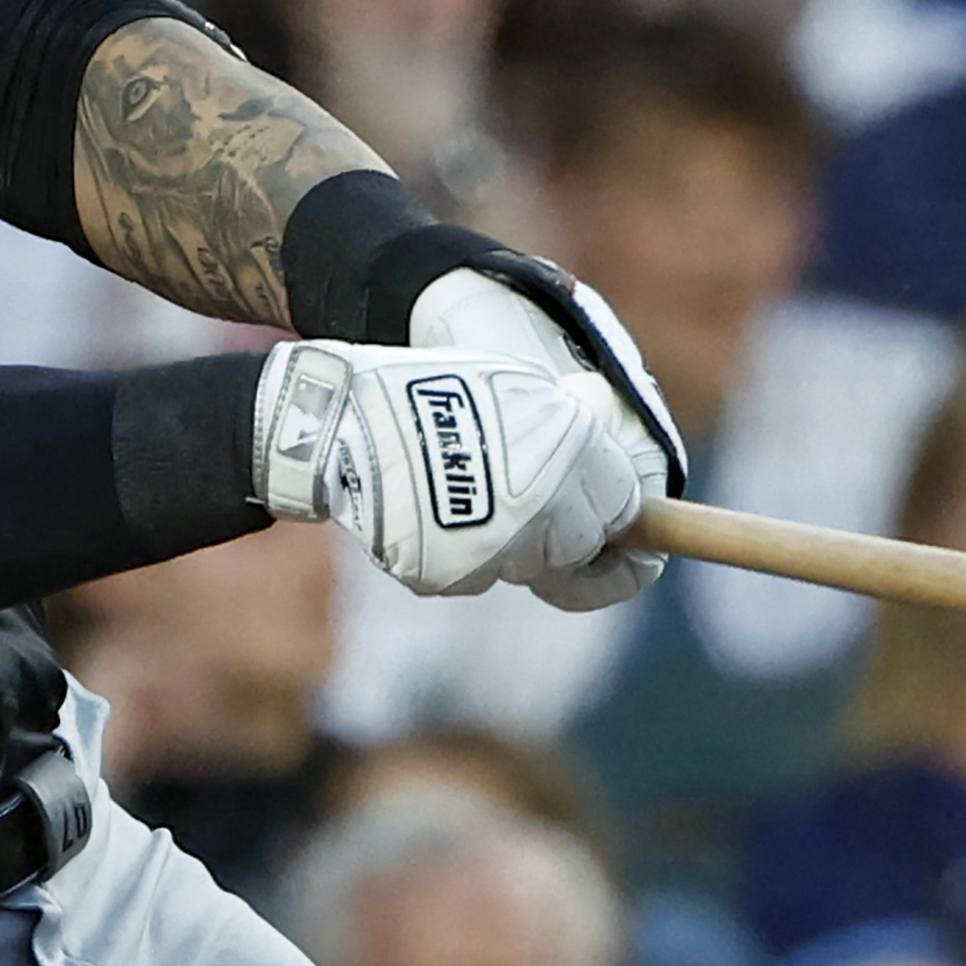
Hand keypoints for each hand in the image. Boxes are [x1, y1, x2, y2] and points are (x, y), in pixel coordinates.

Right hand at [251, 340, 640, 600]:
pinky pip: (473, 577)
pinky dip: (459, 555)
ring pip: (525, 567)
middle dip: (562, 534)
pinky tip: (429, 511)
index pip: (623, 505)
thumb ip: (570, 433)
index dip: (612, 511)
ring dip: (509, 544)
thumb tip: (620, 483)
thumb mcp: (515, 388)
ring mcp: (497, 545)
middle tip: (518, 501)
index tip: (606, 519)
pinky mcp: (451, 575)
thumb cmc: (431, 391)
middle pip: (579, 547)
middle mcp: (543, 501)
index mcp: (571, 444)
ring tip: (459, 492)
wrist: (342, 417)